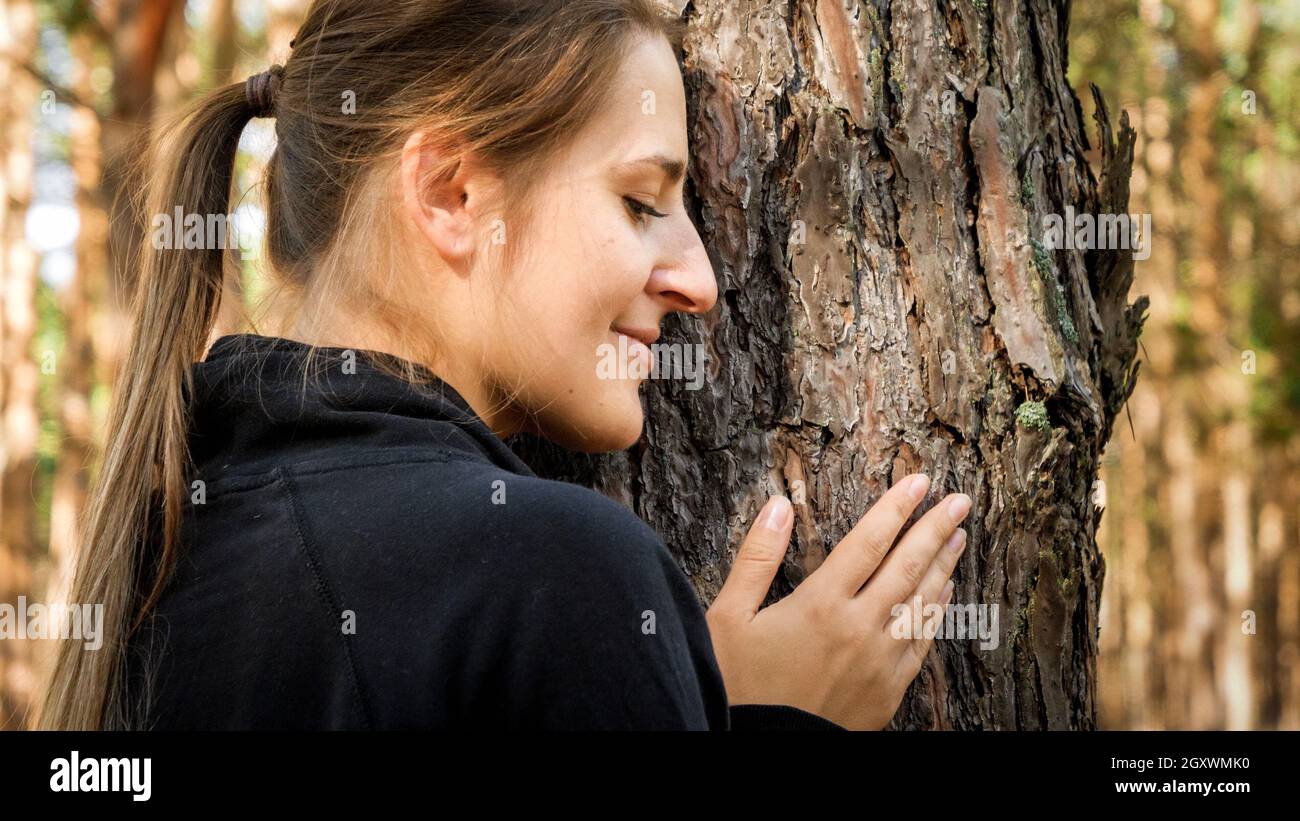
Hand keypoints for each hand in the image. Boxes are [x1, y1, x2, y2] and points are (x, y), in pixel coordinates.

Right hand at [705, 474, 970, 729]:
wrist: (761, 747)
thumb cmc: (739, 683)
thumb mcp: (729, 616)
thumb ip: (757, 557)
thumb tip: (779, 505)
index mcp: (820, 604)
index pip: (868, 542)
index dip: (896, 508)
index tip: (920, 482)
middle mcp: (858, 628)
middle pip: (906, 566)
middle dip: (935, 528)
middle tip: (959, 501)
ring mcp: (879, 661)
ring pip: (922, 602)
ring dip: (944, 566)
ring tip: (959, 537)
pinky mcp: (888, 690)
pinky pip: (922, 642)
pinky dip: (936, 613)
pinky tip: (944, 595)